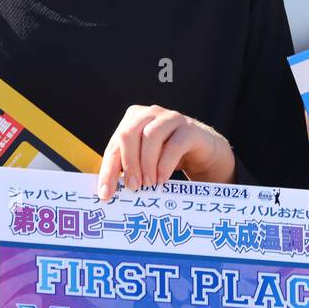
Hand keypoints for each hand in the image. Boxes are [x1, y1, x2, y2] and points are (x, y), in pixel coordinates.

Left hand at [97, 104, 234, 200]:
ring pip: (151, 136)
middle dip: (128, 163)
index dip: (108, 170)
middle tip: (133, 186)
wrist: (203, 150)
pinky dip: (165, 164)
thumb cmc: (168, 155)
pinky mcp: (189, 129)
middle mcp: (150, 114)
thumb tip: (107, 192)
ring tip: (149, 184)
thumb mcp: (145, 159)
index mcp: (133, 119)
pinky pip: (174, 144)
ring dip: (147, 163)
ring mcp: (171, 118)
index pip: (114, 144)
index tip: (105, 194)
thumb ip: (128, 168)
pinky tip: (163, 179)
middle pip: (129, 134)